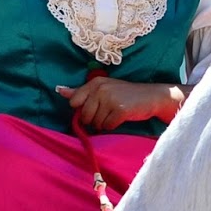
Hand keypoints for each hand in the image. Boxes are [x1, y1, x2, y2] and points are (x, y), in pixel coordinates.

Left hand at [56, 78, 185, 131]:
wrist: (151, 97)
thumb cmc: (125, 95)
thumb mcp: (103, 89)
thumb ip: (80, 92)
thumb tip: (59, 90)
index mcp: (94, 83)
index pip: (74, 102)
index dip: (83, 109)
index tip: (95, 107)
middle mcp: (100, 89)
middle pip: (84, 116)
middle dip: (94, 119)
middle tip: (108, 111)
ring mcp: (110, 99)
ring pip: (95, 123)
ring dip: (104, 123)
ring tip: (115, 113)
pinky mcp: (119, 110)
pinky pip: (107, 127)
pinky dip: (113, 126)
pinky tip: (121, 117)